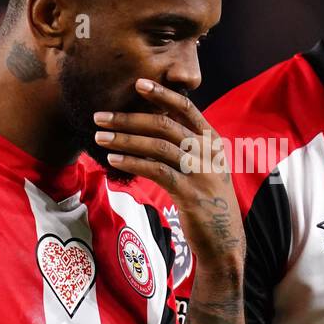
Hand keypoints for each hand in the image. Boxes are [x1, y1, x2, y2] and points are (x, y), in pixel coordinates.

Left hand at [94, 79, 244, 270]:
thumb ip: (185, 147)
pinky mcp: (190, 194)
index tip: (138, 83)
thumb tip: (151, 126)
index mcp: (212, 141)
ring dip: (125, 139)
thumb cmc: (207, 201)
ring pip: (158, 146)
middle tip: (100, 116)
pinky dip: (133, 162)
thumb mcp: (203, 167)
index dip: (162, 94)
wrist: (224, 240)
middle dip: (129, 118)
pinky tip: (114, 159)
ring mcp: (201, 172)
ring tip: (100, 137)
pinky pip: (156, 171)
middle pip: (165, 125)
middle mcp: (208, 152)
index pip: (186, 108)